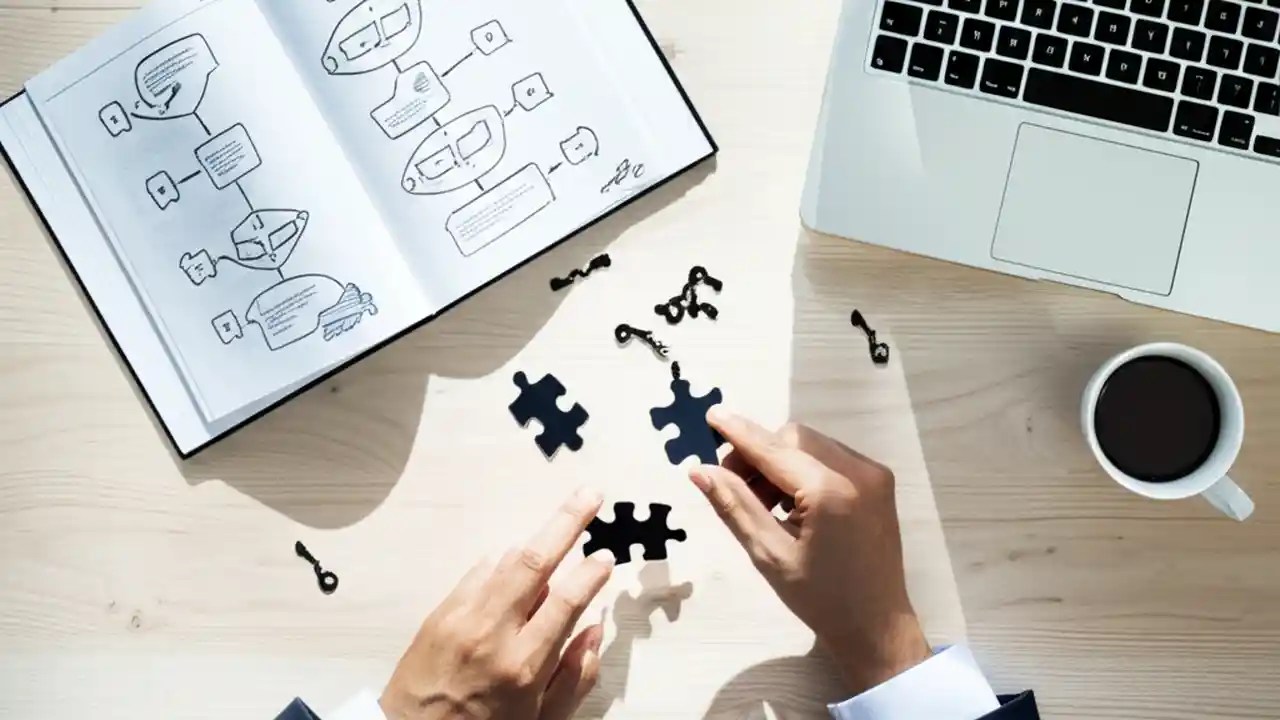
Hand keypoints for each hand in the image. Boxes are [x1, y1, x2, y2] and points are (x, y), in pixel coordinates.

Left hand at [379, 488, 614, 719]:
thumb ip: (575, 677)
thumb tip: (594, 629)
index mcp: (524, 665)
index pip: (566, 601)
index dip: (591, 573)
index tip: (606, 557)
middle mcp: (492, 633)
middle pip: (533, 561)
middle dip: (566, 522)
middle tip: (591, 494)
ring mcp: (461, 618)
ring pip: (503, 561)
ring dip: (533, 547)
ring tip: (553, 544)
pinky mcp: (439, 613)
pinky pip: (477, 575)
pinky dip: (499, 567)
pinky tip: (510, 575)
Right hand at [690, 410, 930, 694]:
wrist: (876, 625)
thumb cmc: (820, 598)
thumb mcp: (769, 554)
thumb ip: (735, 506)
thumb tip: (701, 470)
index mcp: (829, 491)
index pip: (772, 449)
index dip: (739, 433)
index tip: (710, 417)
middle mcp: (857, 471)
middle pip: (793, 438)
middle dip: (758, 454)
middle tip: (734, 487)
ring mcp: (873, 474)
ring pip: (811, 444)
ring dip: (780, 461)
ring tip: (763, 502)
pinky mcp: (879, 481)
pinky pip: (831, 456)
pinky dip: (804, 468)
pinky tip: (791, 503)